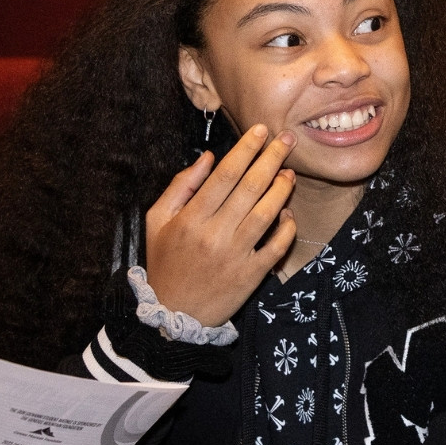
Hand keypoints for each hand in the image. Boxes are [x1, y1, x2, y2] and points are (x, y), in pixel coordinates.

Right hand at [144, 123, 296, 325]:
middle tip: (286, 139)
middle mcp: (215, 235)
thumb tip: (208, 157)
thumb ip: (181, 187)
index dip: (245, 149)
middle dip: (271, 158)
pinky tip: (288, 210)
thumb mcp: (157, 221)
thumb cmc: (164, 261)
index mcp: (190, 219)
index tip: (261, 130)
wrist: (172, 314)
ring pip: (267, 213)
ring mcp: (236, 255)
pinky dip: (287, 226)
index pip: (224, 175)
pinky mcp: (252, 274)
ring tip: (289, 171)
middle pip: (251, 188)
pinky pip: (277, 245)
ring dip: (282, 188)